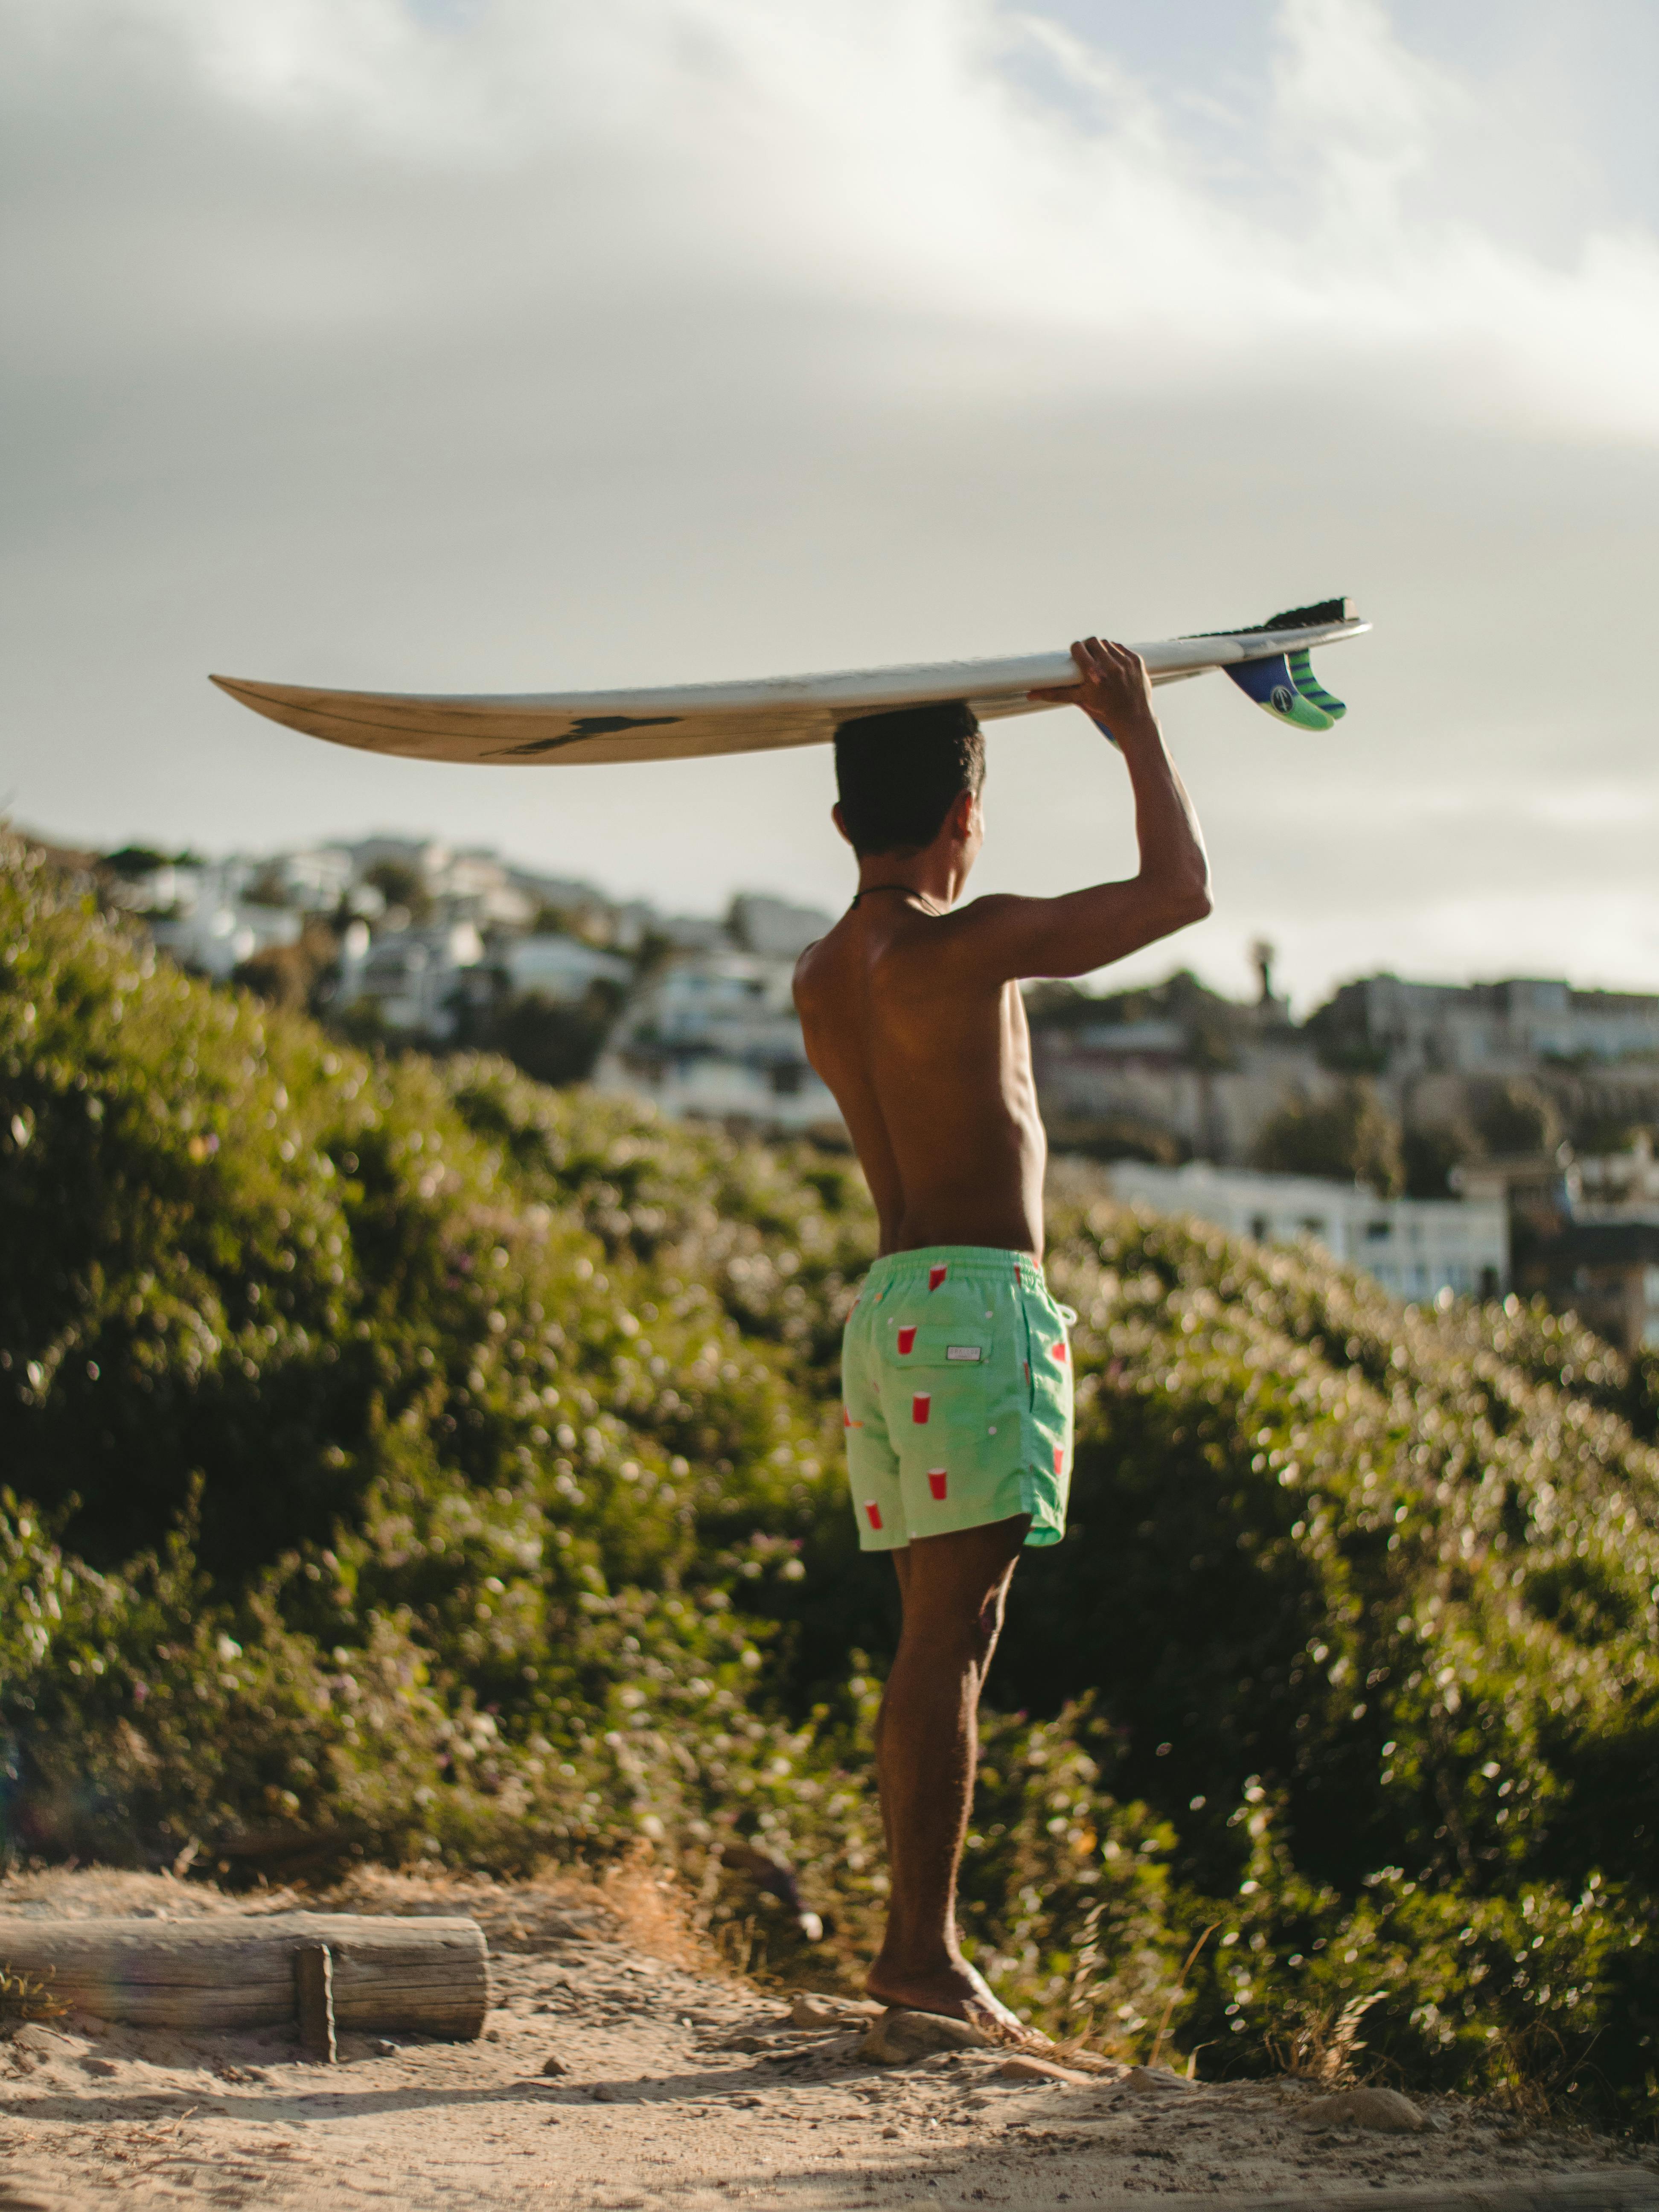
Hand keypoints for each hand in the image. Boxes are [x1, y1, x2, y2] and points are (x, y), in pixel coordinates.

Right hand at [1029, 636, 1157, 740]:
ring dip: (1102, 649)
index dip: (1076, 649)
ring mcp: (1126, 663)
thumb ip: (1054, 694)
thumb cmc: (1104, 711)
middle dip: (1088, 647)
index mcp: (1095, 676)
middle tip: (1087, 656)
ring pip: (1108, 643)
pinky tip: (1114, 665)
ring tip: (1100, 662)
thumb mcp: (1079, 701)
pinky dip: (1115, 653)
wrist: (1133, 719)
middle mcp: (1112, 667)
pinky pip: (1121, 648)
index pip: (1080, 648)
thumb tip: (1029, 694)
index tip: (1076, 654)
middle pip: (1094, 641)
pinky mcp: (1137, 661)